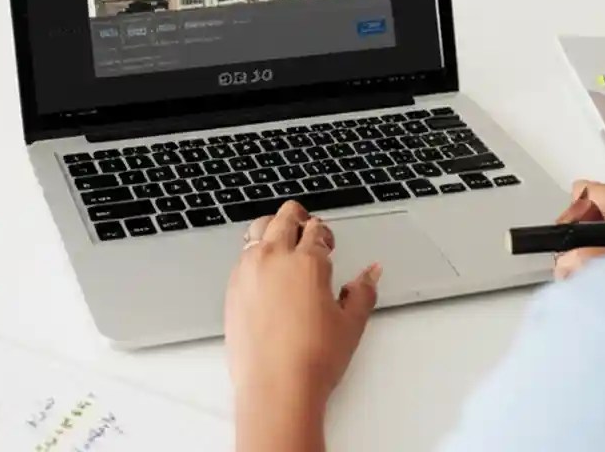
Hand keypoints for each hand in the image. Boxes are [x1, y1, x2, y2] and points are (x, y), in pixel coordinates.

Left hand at [225, 202, 380, 451]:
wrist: (275, 387)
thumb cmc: (313, 359)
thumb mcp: (351, 324)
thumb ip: (363, 290)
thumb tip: (372, 272)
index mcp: (308, 261)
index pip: (317, 229)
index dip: (325, 234)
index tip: (328, 245)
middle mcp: (275, 258)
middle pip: (284, 217)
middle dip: (299, 219)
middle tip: (307, 232)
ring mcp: (249, 271)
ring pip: (258, 229)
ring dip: (273, 229)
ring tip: (283, 245)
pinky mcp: (232, 288)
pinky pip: (242, 256)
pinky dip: (254, 254)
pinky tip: (265, 272)